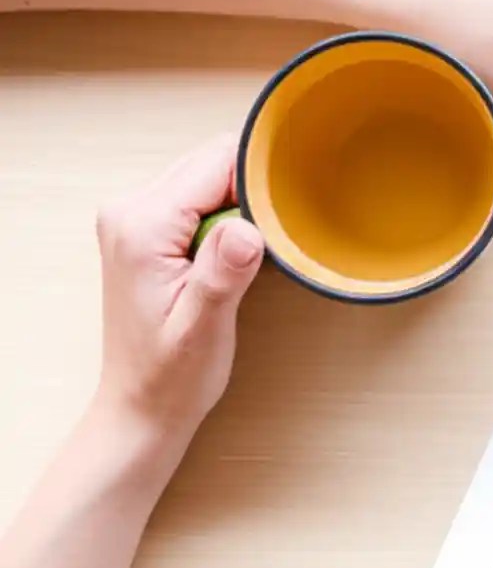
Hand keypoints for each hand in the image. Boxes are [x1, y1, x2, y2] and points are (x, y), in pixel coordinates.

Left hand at [94, 134, 263, 433]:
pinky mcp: (146, 228)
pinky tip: (239, 246)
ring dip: (241, 200)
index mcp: (142, 226)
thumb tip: (249, 228)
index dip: (261, 180)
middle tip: (277, 234)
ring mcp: (134, 217)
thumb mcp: (204, 328)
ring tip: (256, 247)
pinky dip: (228, 211)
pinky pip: (199, 195)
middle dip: (253, 187)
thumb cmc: (170, 375)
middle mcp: (129, 210)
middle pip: (212, 160)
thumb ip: (223, 272)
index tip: (287, 211)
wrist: (140, 406)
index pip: (217, 162)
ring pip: (208, 174)